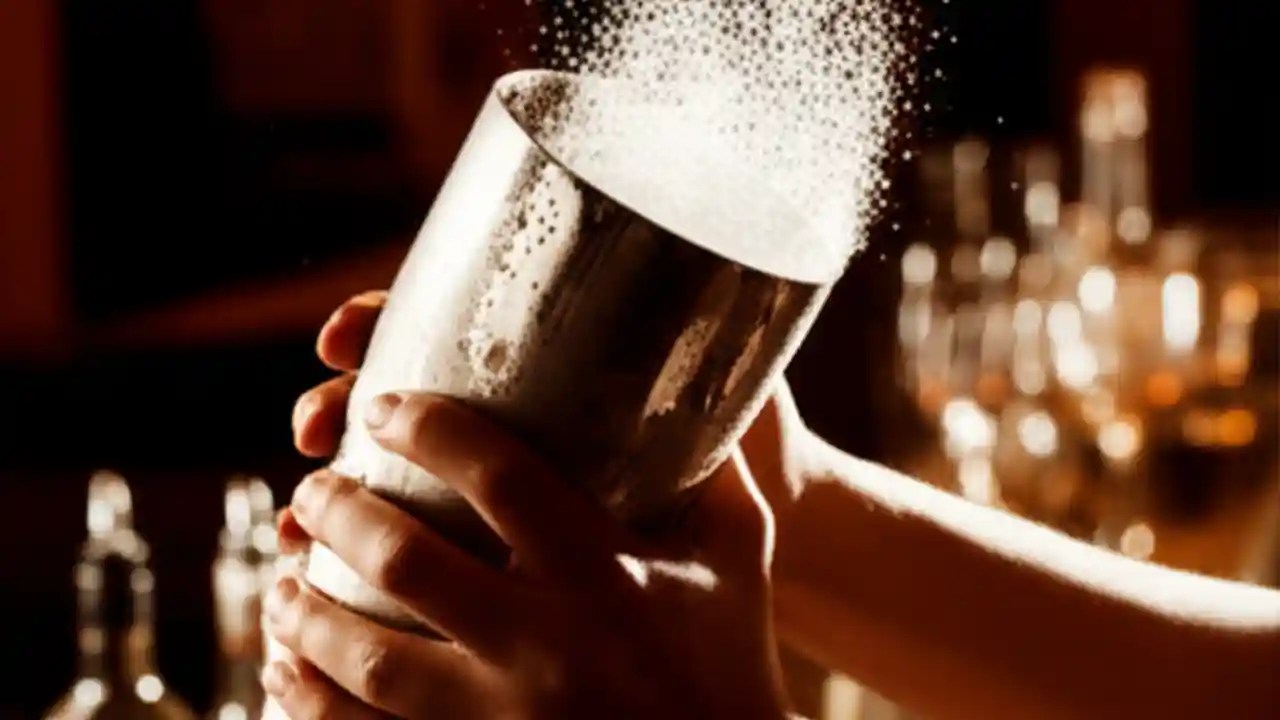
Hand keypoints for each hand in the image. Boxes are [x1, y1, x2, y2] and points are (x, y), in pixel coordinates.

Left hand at [271, 292, 790, 718]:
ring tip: (285, 576)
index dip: (425, 428)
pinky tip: (287, 667)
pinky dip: (310, 697)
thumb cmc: (735, 652)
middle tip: (313, 487)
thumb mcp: (738, 552)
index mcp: (605, 571)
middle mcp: (547, 640)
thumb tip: (684, 384)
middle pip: (406, 558)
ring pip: (367, 653)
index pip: (495, 475)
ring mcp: (505, 714)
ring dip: (305, 606)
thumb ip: (713, 469)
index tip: (382, 407)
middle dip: (339, 510)